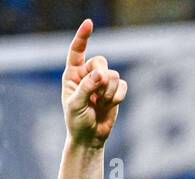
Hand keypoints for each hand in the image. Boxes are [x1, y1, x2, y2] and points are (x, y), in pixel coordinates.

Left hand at [62, 20, 126, 149]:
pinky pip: (122, 85)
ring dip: (107, 93)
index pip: (77, 51)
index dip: (83, 37)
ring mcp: (102, 82)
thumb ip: (86, 88)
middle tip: (96, 95)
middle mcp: (87, 75)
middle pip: (101, 61)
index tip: (89, 24)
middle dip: (101, 78)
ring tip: (99, 105)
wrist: (89, 138)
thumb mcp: (76, 106)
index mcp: (72, 75)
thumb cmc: (77, 122)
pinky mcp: (115, 90)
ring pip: (113, 75)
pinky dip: (117, 97)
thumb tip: (100, 73)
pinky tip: (108, 107)